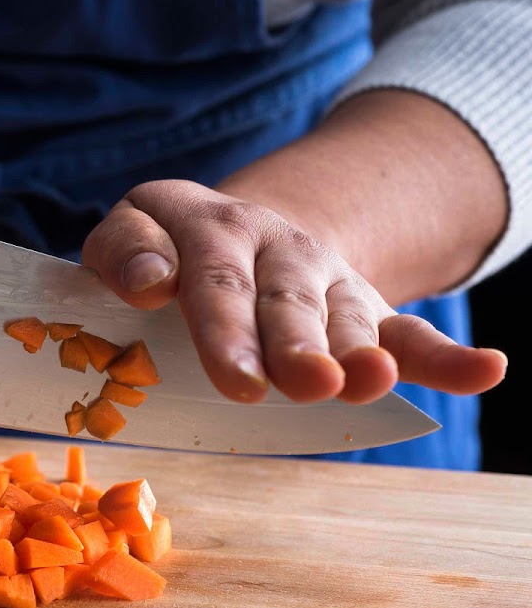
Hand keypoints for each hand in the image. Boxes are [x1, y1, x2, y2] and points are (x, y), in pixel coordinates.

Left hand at [81, 179, 507, 404]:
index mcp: (209, 225)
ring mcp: (324, 278)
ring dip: (354, 351)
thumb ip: (123, 252)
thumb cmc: (164, 250)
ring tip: (365, 379)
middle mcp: (274, 245)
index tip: (221, 360)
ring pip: (343, 317)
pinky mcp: (362, 308)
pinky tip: (483, 369)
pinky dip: (444, 357)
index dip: (218, 321)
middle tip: (301, 382)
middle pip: (282, 299)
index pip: (210, 275)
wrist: (235, 232)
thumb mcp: (131, 231)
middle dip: (290, 343)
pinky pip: (407, 331)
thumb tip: (149, 281)